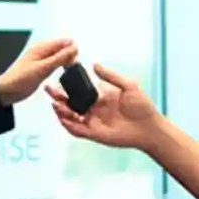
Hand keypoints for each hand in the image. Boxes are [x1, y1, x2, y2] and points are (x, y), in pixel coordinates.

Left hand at [0, 38, 78, 105]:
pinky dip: (59, 67)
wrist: (6, 91)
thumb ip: (59, 58)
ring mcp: (41, 61)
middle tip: (72, 67)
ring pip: (59, 57)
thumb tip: (74, 48)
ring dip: (65, 62)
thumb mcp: (43, 68)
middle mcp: (41, 52)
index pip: (63, 42)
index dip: (72, 49)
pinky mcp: (40, 70)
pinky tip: (61, 73)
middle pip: (62, 48)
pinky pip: (54, 65)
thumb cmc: (19, 79)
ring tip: (69, 70)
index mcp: (41, 48)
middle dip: (70, 55)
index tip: (76, 59)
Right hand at [45, 63, 162, 149]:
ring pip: (71, 118)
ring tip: (54, 104)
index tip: (59, 77)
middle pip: (71, 104)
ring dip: (61, 111)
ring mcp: (94, 122)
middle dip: (58, 98)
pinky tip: (63, 118)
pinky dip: (69, 125)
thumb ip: (110, 76)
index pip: (79, 91)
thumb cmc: (142, 106)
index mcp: (100, 98)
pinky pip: (78, 131)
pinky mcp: (95, 134)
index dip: (68, 86)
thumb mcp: (128, 85)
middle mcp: (94, 110)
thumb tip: (94, 65)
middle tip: (48, 89)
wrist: (150, 127)